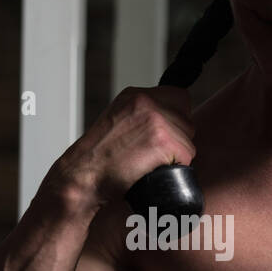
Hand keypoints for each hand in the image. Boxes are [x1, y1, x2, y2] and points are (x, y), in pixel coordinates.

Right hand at [53, 85, 195, 206]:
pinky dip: (175, 167)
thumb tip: (170, 121)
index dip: (177, 119)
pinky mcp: (163, 140)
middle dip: (177, 138)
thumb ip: (142, 114)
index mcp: (136, 95)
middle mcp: (147, 101)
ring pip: (188, 139)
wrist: (83, 175)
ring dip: (176, 155)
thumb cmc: (97, 157)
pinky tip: (152, 168)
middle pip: (187, 118)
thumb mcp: (118, 120)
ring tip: (149, 161)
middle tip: (152, 152)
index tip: (164, 135)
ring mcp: (156, 119)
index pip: (180, 97)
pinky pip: (187, 156)